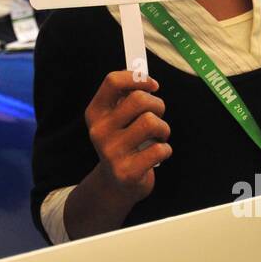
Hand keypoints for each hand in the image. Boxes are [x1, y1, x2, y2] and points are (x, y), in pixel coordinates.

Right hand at [84, 70, 171, 203]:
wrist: (115, 186)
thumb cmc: (123, 144)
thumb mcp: (116, 119)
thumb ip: (126, 98)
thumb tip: (143, 76)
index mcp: (95, 113)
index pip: (113, 81)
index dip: (138, 78)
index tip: (152, 85)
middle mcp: (99, 131)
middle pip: (139, 100)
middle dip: (157, 105)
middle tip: (158, 115)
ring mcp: (112, 152)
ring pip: (151, 122)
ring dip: (163, 128)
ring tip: (159, 135)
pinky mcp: (127, 172)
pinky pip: (159, 149)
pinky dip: (166, 149)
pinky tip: (158, 153)